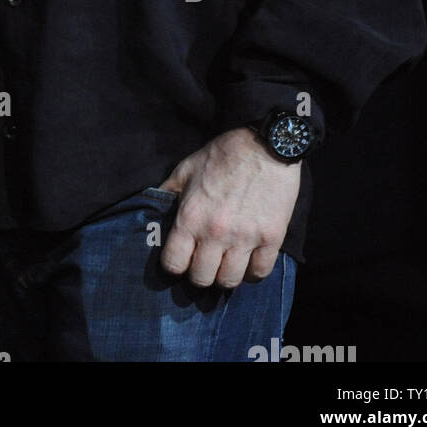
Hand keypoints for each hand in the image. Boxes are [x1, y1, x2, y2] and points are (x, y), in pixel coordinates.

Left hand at [155, 127, 299, 289]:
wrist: (265, 146)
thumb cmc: (223, 155)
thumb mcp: (186, 168)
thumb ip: (168, 191)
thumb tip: (154, 206)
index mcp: (191, 216)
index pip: (174, 263)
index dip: (173, 265)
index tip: (178, 260)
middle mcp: (216, 233)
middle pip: (201, 278)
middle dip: (198, 274)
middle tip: (202, 263)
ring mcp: (245, 238)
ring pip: (229, 281)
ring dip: (224, 276)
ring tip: (224, 264)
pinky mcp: (271, 239)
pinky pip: (260, 273)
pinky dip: (252, 272)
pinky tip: (247, 261)